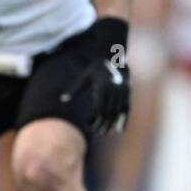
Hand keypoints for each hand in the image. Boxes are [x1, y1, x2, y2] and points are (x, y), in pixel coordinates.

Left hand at [60, 18, 130, 135]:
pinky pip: (127, 109)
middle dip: (103, 124)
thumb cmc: (95, 68)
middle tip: (97, 133)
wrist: (114, 58)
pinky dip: (124, 120)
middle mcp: (113, 91)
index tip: (89, 126)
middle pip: (108, 113)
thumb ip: (74, 89)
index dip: (94, 120)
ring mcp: (122, 93)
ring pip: (117, 113)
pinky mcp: (128, 94)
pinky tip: (120, 130)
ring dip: (112, 125)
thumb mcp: (84, 77)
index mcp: (102, 87)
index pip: (98, 109)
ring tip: (106, 132)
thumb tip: (62, 99)